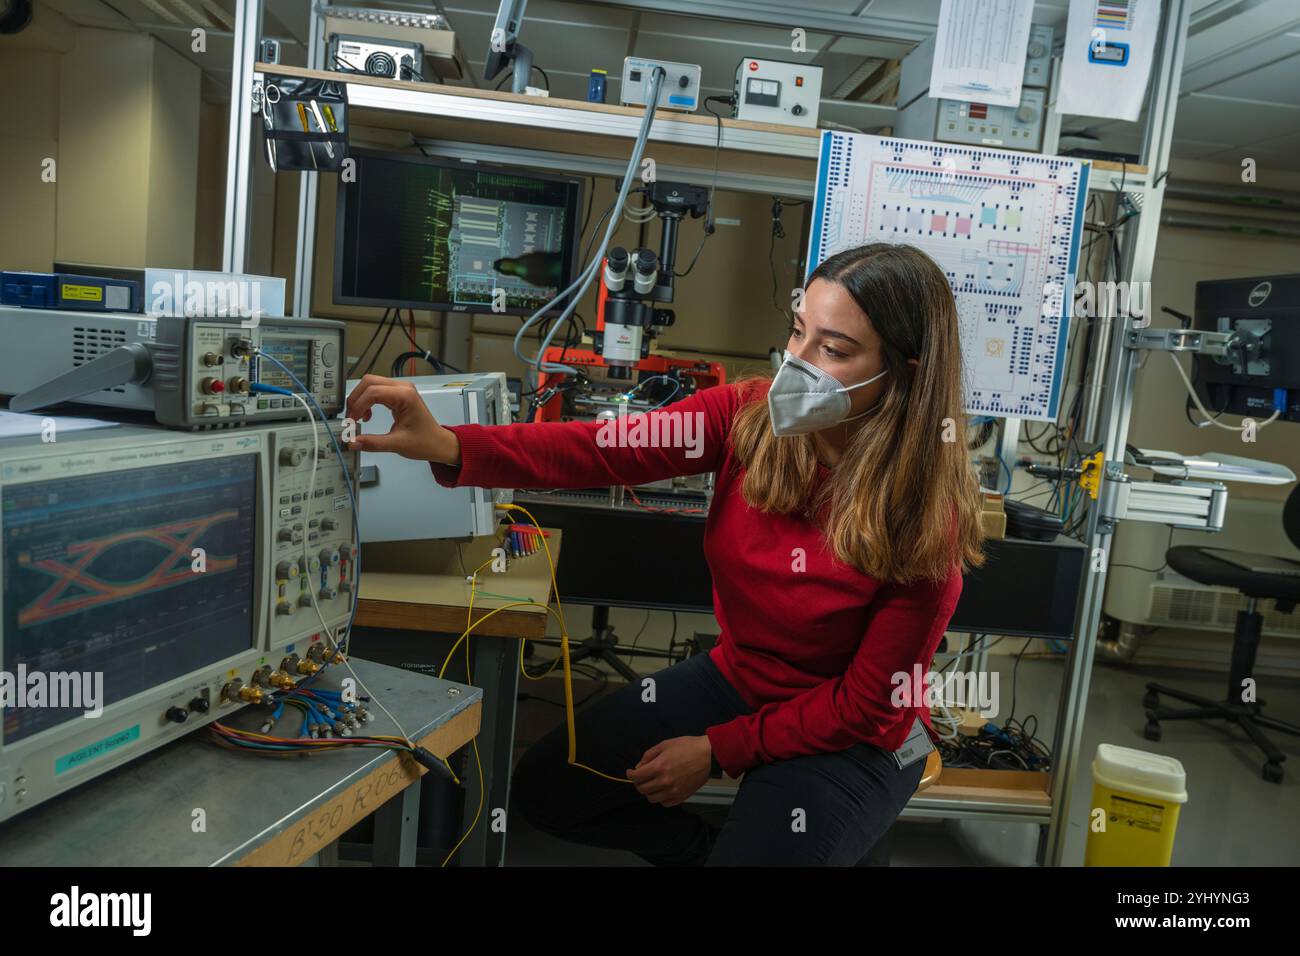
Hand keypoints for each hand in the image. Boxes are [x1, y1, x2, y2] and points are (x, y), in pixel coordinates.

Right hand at [345, 374, 459, 463]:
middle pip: (369, 382)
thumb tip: (352, 442)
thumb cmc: (425, 442)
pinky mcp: (398, 394)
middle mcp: (403, 388)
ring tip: (359, 418)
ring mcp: (401, 389)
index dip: (358, 406)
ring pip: (371, 384)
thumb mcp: (397, 444)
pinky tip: (368, 415)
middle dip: (356, 399)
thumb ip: (373, 443)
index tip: (352, 421)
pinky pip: (377, 390)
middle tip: (351, 418)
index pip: (373, 392)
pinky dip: (367, 401)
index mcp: (405, 396)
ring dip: (360, 399)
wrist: (438, 443)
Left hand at [627, 736, 712, 807]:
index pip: (636, 777)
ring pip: (652, 798)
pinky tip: (663, 789)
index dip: (630, 775)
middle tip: (642, 777)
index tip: (631, 772)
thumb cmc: (688, 747)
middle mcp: (664, 781)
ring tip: (652, 783)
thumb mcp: (665, 745)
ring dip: (649, 791)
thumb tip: (638, 767)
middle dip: (638, 782)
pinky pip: (665, 803)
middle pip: (642, 789)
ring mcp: (673, 791)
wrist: (708, 755)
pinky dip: (661, 798)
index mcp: (659, 767)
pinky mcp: (682, 796)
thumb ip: (648, 756)